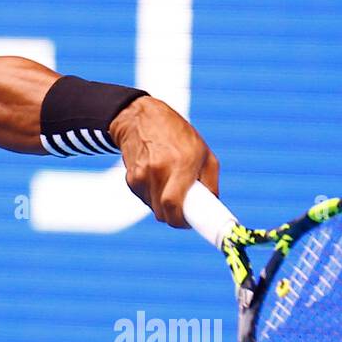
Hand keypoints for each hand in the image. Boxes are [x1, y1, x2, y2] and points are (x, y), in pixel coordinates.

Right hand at [108, 96, 218, 227]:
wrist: (139, 117)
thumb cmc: (177, 134)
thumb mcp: (203, 152)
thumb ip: (210, 182)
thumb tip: (210, 207)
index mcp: (181, 164)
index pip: (174, 205)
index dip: (181, 221)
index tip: (188, 223)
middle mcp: (158, 170)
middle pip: (163, 213)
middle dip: (174, 216)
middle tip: (184, 209)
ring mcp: (141, 175)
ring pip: (153, 208)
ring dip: (163, 205)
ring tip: (169, 185)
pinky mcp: (130, 178)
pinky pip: (144, 198)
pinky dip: (152, 195)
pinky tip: (156, 177)